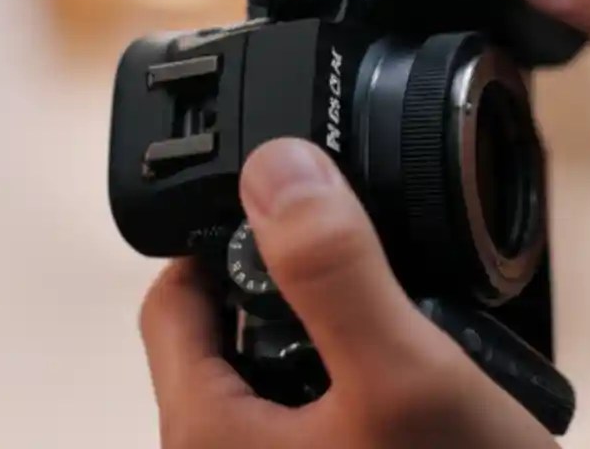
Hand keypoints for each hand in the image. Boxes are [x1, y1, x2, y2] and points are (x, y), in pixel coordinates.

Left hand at [140, 139, 556, 447]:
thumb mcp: (406, 377)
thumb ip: (334, 269)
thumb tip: (277, 168)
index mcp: (206, 437)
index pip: (171, 300)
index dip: (226, 235)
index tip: (294, 205)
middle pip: (226, 336)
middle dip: (290, 289)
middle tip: (366, 263)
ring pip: (277, 377)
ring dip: (332, 336)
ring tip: (404, 324)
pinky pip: (318, 417)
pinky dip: (356, 385)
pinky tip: (418, 387)